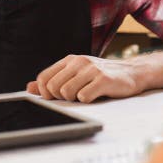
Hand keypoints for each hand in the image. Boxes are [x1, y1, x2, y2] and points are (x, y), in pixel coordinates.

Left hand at [27, 55, 142, 102]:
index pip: (44, 78)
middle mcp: (79, 62)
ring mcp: (91, 70)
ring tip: (86, 94)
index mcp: (70, 61)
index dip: (45, 92)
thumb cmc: (101, 76)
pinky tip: (96, 95)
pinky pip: (84, 97)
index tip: (56, 97)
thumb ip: (53, 81)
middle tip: (75, 96)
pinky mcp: (103, 79)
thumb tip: (30, 88)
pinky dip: (88, 101)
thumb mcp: (76, 75)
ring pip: (67, 93)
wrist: (132, 73)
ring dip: (75, 100)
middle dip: (61, 98)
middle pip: (53, 88)